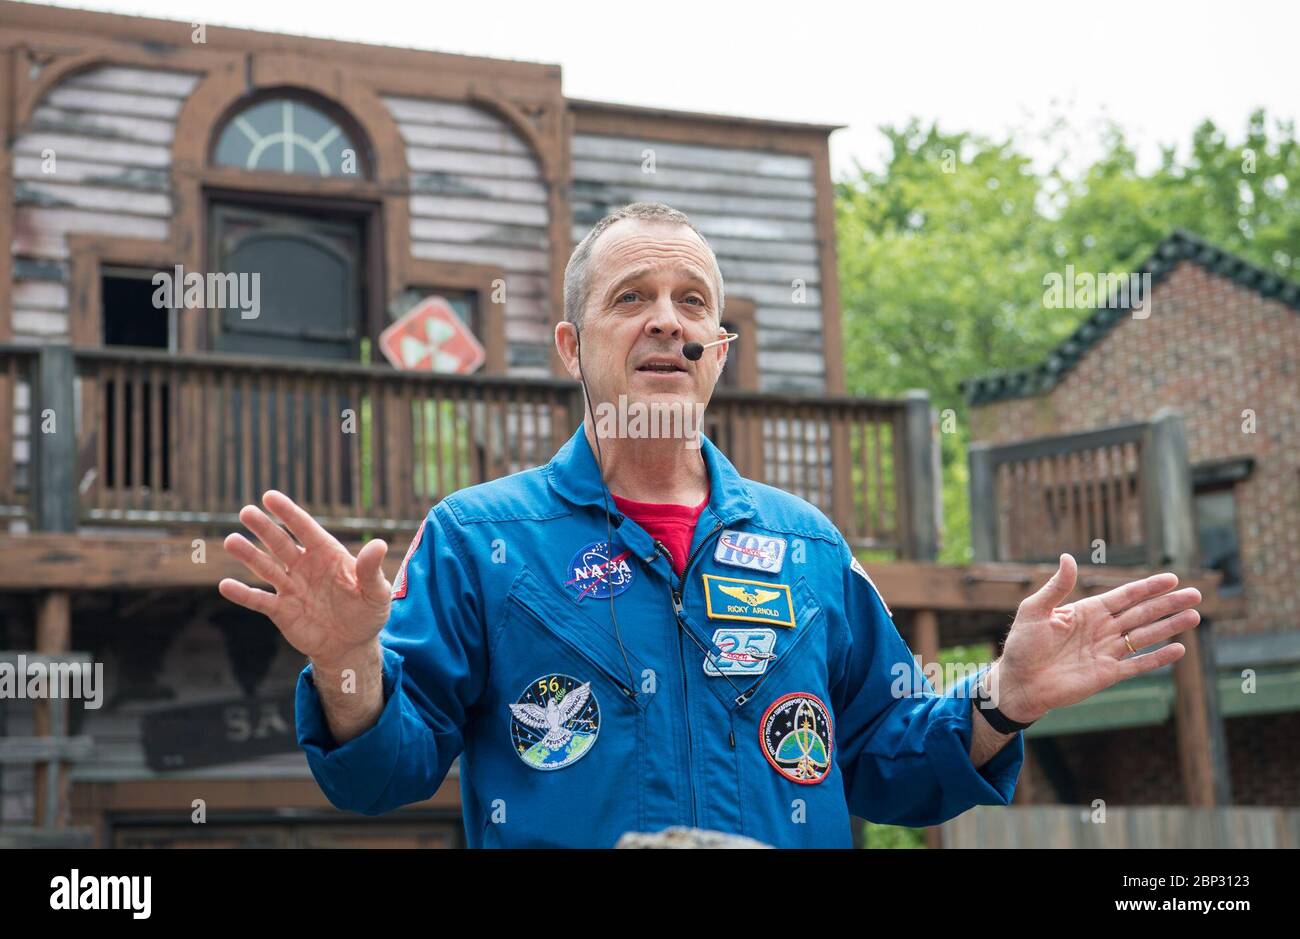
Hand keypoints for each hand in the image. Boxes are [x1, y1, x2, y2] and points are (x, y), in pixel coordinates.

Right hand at [218, 490, 391, 667]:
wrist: (352, 646)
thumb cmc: (368, 614)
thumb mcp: (376, 593)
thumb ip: (371, 570)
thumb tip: (378, 545)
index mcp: (327, 555)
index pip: (305, 529)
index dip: (288, 513)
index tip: (270, 497)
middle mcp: (305, 567)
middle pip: (281, 543)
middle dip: (264, 528)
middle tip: (246, 512)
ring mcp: (291, 587)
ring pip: (265, 567)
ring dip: (249, 555)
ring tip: (231, 541)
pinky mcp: (281, 610)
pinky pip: (258, 600)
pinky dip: (242, 594)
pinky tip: (225, 585)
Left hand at [990, 553, 1201, 722]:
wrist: (1019, 682)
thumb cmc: (1022, 645)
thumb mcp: (1034, 610)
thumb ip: (1056, 587)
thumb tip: (1068, 558)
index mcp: (1087, 611)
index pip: (1125, 596)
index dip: (1148, 587)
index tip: (1172, 578)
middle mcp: (1102, 629)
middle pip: (1142, 613)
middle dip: (1168, 604)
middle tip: (1197, 594)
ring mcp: (1106, 651)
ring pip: (1145, 636)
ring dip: (1170, 626)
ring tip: (1195, 616)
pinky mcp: (1107, 674)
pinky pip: (1137, 664)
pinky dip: (1157, 658)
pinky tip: (1178, 649)